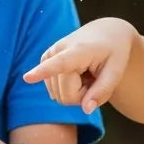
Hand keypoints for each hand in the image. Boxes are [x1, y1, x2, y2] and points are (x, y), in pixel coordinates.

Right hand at [21, 18, 137, 113]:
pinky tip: (77, 73)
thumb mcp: (116, 72)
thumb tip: (86, 110)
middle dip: (82, 95)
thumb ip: (102, 92)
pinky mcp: (44, 58)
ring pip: (58, 95)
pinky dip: (66, 87)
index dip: (42, 72)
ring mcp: (49, 54)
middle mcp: (59, 49)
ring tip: (86, 73)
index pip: (59, 64)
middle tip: (95, 78)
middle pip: (65, 95)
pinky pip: (53, 89)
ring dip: (75, 91)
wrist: (105, 33)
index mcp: (79, 51)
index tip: (26, 78)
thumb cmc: (114, 53)